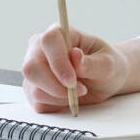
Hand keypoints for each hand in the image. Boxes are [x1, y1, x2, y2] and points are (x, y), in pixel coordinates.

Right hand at [22, 25, 139, 112]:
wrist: (103, 80)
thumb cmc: (107, 65)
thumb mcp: (108, 64)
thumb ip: (93, 63)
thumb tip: (75, 56)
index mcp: (60, 33)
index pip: (48, 41)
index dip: (58, 62)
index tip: (72, 81)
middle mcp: (40, 48)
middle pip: (31, 68)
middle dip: (55, 86)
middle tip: (81, 90)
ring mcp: (34, 69)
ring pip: (34, 89)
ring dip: (59, 97)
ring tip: (79, 92)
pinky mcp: (33, 88)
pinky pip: (37, 102)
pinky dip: (56, 105)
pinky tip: (68, 98)